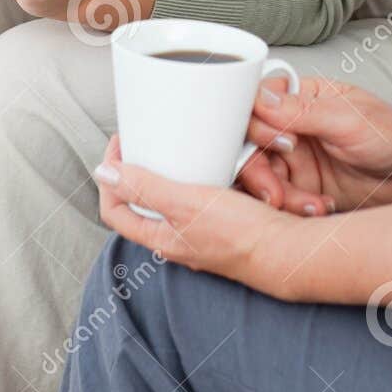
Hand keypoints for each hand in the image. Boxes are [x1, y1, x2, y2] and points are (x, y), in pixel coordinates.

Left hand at [93, 134, 299, 296]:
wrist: (287, 250)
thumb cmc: (241, 236)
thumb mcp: (185, 204)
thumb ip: (143, 188)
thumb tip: (104, 174)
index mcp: (158, 237)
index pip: (114, 208)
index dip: (110, 175)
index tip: (121, 144)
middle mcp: (176, 237)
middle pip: (143, 200)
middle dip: (143, 168)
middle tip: (146, 141)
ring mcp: (199, 231)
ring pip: (175, 196)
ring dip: (175, 170)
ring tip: (177, 148)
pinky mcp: (223, 222)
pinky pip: (204, 194)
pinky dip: (204, 175)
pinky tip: (212, 162)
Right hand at [238, 76, 391, 213]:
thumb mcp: (350, 121)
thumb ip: (302, 111)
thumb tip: (260, 98)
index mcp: (301, 98)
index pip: (255, 104)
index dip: (253, 126)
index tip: (276, 144)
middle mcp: (291, 127)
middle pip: (247, 145)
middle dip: (257, 171)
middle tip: (275, 192)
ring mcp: (294, 160)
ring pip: (259, 176)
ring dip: (276, 195)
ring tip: (309, 205)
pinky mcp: (301, 189)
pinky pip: (277, 200)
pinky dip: (291, 209)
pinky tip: (319, 209)